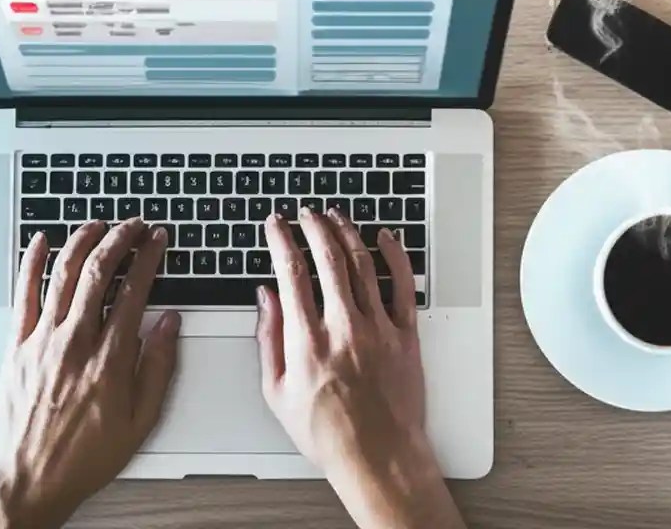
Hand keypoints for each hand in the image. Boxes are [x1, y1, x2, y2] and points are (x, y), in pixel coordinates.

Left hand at [0, 218, 180, 528]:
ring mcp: (41, 341)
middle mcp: (74, 342)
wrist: (28, 479)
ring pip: (63, 274)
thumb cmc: (84, 457)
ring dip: (82, 242)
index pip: (134, 291)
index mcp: (110, 359)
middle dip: (120, 239)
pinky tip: (39, 242)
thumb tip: (169, 324)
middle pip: (99, 272)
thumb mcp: (140, 420)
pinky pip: (23, 294)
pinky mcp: (16, 346)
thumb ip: (158, 367)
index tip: (157, 240)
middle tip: (133, 225)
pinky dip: (31, 263)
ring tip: (98, 224)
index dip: (149, 258)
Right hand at [257, 207, 464, 528]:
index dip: (281, 240)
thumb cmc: (328, 433)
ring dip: (347, 232)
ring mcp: (378, 329)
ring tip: (335, 216)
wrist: (378, 457)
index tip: (276, 224)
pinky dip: (395, 256)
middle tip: (306, 213)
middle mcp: (343, 328)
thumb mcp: (276, 393)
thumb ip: (267, 340)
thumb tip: (264, 300)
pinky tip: (385, 238)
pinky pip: (402, 285)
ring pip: (363, 264)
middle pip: (328, 257)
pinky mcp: (406, 335)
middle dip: (314, 226)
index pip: (291, 272)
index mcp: (307, 341)